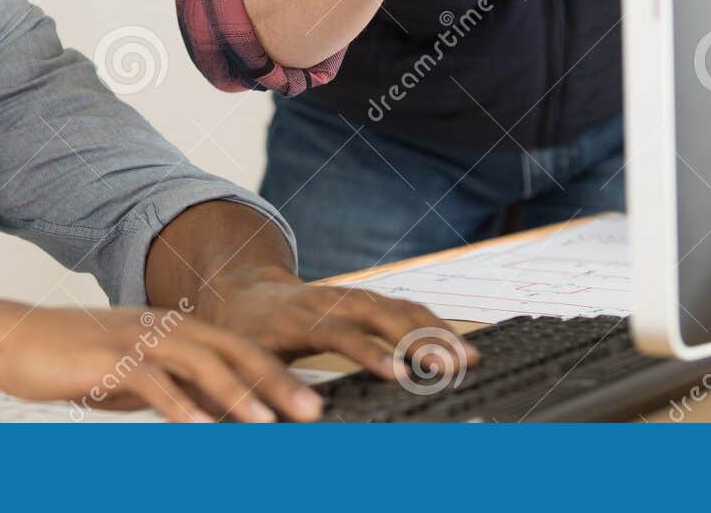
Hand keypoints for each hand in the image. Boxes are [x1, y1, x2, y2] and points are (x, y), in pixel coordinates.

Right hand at [0, 301, 320, 422]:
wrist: (14, 338)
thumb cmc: (78, 360)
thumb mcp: (138, 377)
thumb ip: (179, 391)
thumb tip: (222, 415)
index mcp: (176, 329)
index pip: (240, 349)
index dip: (278, 374)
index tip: (313, 402)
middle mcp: (165, 328)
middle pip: (233, 350)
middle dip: (275, 382)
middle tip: (313, 412)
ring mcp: (137, 339)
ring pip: (199, 363)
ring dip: (237, 394)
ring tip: (268, 423)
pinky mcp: (107, 359)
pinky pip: (151, 381)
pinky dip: (178, 404)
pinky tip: (199, 427)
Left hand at [201, 266, 479, 383]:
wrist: (243, 290)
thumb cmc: (243, 334)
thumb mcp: (244, 362)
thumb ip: (266, 388)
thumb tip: (289, 420)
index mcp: (296, 319)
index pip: (338, 333)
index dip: (369, 353)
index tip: (398, 375)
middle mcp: (328, 301)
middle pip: (379, 315)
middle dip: (417, 341)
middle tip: (450, 369)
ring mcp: (349, 296)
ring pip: (397, 308)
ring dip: (434, 332)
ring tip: (467, 361)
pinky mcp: (364, 298)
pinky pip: (403, 307)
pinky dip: (432, 324)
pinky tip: (457, 346)